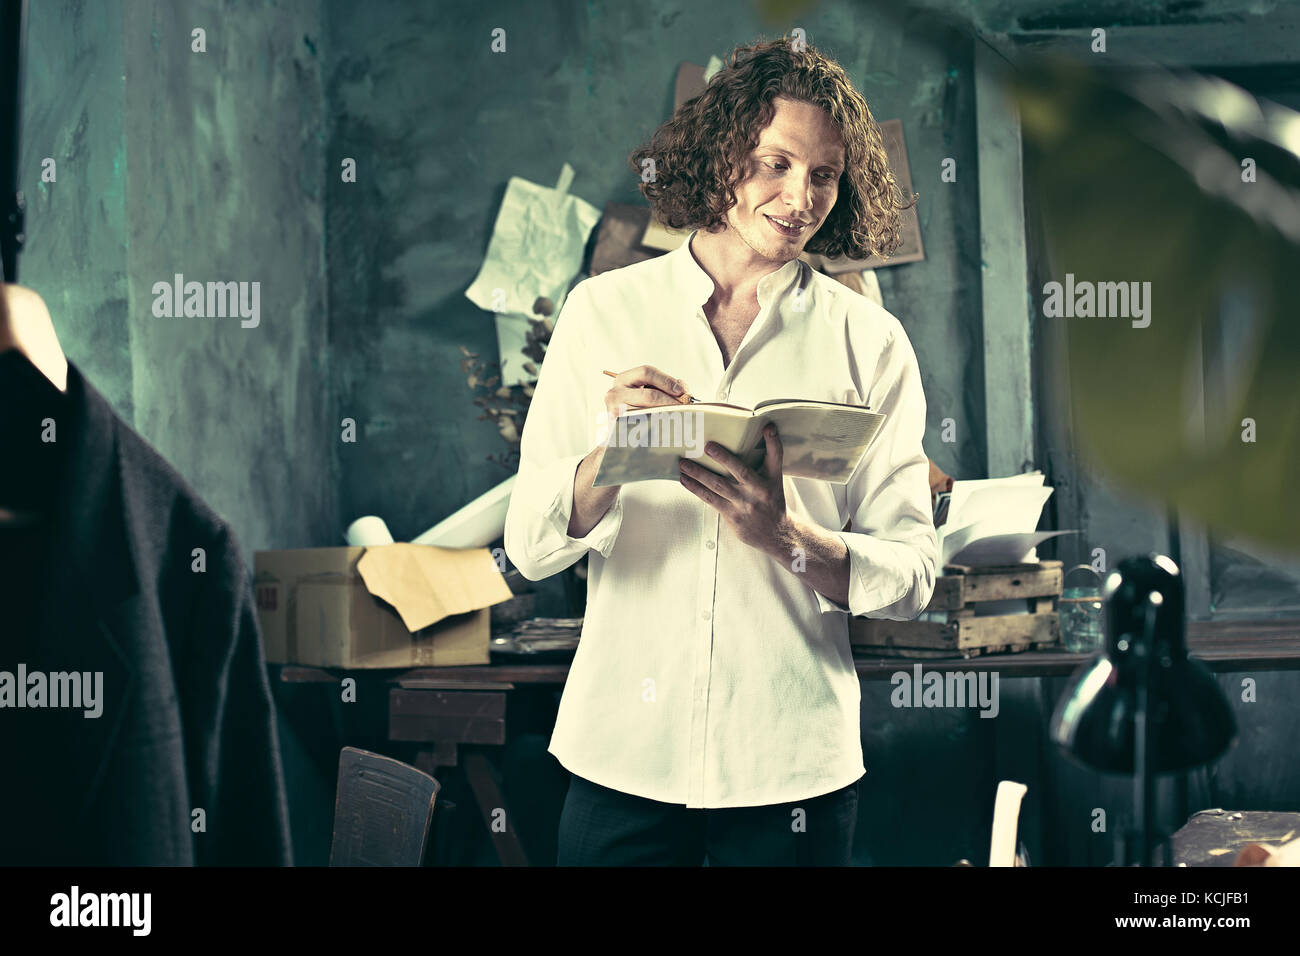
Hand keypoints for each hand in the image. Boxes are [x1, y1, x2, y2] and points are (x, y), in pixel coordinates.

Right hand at [602, 365, 688, 421]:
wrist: (617, 429)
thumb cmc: (636, 406)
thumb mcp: (646, 390)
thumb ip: (664, 386)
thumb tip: (682, 388)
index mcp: (623, 379)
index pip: (646, 372)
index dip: (666, 380)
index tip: (682, 390)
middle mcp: (615, 393)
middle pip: (649, 394)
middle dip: (670, 400)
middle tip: (685, 406)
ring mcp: (614, 411)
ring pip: (647, 413)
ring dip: (667, 415)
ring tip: (679, 417)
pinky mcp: (618, 427)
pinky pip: (642, 427)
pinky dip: (657, 427)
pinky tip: (666, 427)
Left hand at [677, 423, 790, 555]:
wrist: (775, 533)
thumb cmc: (772, 499)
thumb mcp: (776, 477)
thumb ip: (772, 453)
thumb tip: (767, 426)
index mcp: (771, 479)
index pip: (775, 457)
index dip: (772, 442)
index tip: (767, 427)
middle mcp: (758, 491)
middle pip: (740, 471)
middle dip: (724, 458)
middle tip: (707, 446)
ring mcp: (743, 504)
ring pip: (719, 486)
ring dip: (699, 474)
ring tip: (683, 464)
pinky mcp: (731, 515)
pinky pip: (710, 499)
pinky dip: (696, 488)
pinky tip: (684, 480)